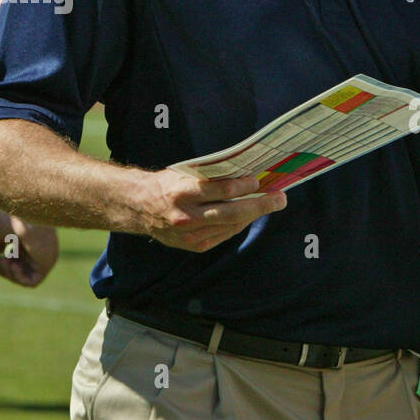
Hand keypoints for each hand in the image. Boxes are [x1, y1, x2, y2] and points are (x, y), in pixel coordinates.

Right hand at [0, 211, 58, 286]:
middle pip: (18, 268)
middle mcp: (37, 249)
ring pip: (24, 276)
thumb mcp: (1, 228)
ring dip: (7, 273)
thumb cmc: (14, 217)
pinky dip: (19, 278)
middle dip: (0, 269)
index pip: (13, 257)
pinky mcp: (47, 265)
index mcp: (28, 238)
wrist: (29, 213)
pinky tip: (13, 266)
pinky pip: (33, 281)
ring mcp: (43, 257)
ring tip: (2, 260)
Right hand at [130, 169, 286, 251]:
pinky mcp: (195, 246)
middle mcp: (186, 216)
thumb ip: (212, 177)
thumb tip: (246, 175)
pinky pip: (224, 234)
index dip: (243, 186)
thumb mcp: (184, 174)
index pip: (221, 190)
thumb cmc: (167, 185)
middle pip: (232, 213)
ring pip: (231, 226)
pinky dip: (239, 224)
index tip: (259, 180)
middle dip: (260, 205)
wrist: (139, 208)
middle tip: (280, 198)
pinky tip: (249, 215)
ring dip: (254, 215)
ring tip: (271, 204)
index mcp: (182, 193)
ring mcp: (191, 235)